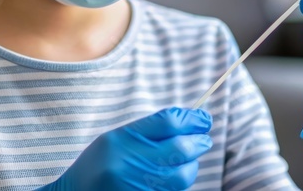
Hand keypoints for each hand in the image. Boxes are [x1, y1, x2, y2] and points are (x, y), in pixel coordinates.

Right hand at [39, 106, 213, 190]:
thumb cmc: (98, 164)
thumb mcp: (117, 138)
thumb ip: (149, 130)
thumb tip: (188, 122)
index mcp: (122, 138)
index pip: (168, 122)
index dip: (192, 118)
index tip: (203, 118)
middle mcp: (130, 162)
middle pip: (181, 148)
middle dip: (199, 141)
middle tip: (204, 138)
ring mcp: (138, 185)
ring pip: (183, 174)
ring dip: (192, 165)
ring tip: (189, 159)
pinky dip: (180, 182)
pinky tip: (176, 176)